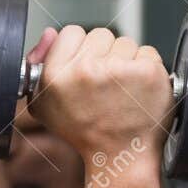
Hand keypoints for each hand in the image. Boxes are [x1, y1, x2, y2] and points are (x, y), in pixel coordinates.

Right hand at [25, 25, 170, 163]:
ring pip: (126, 43)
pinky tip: (138, 91)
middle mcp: (84, 70)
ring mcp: (118, 69)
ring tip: (121, 90)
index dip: (80, 49)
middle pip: (100, 34)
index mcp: (56, 75)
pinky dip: (146, 70)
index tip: (85, 69)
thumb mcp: (45, 104)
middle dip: (105, 54)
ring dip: (126, 61)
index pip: (70, 32)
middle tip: (104, 84)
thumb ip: (40, 65)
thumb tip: (49, 34)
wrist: (119, 155)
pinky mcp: (146, 72)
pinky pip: (148, 53)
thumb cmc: (83, 131)